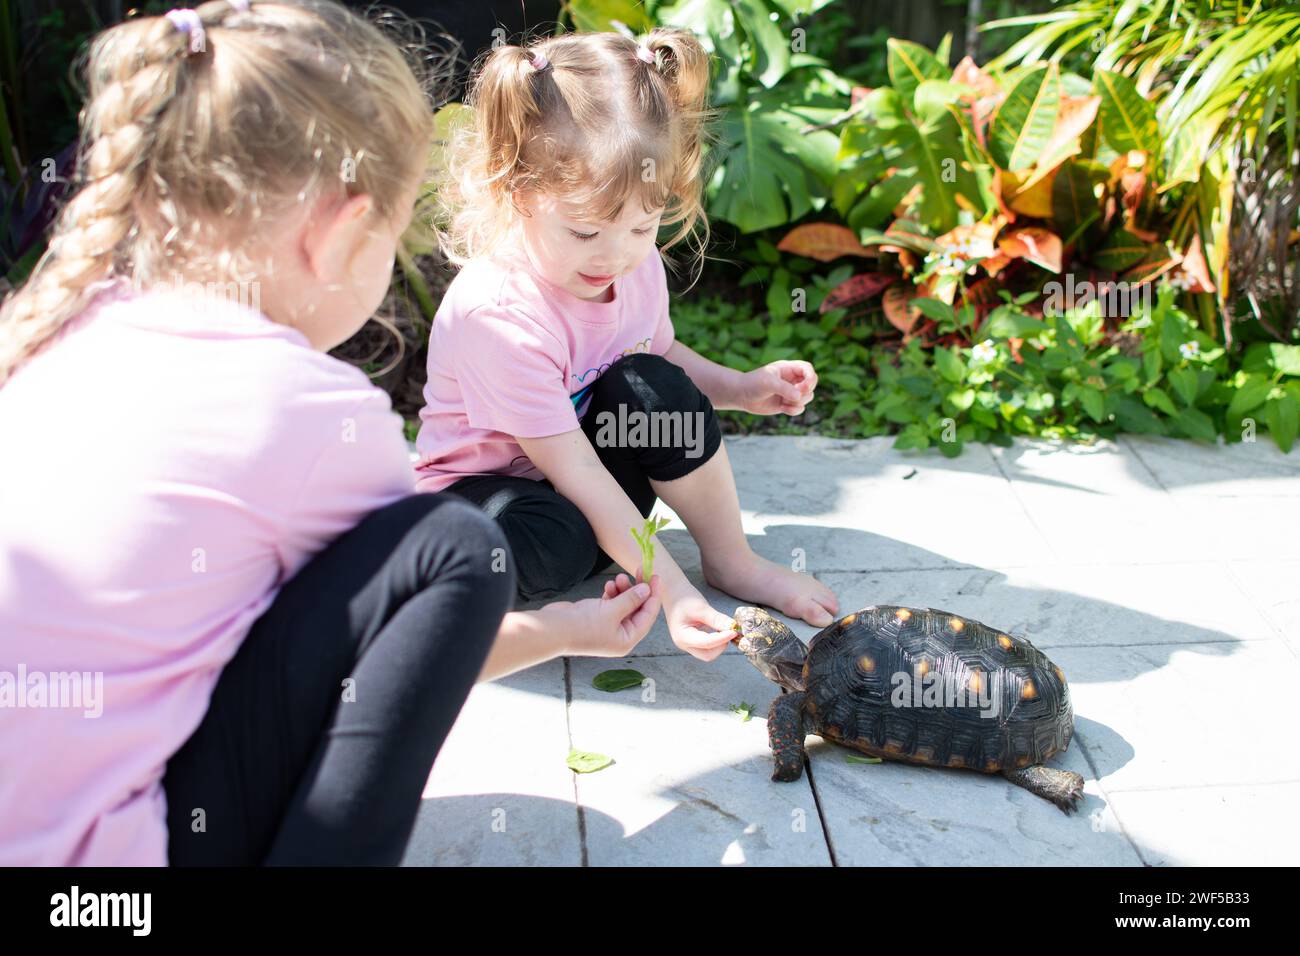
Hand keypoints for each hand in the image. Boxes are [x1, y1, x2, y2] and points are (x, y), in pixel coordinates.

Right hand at [540, 573, 661, 657]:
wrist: (553, 629)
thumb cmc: (583, 625)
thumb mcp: (612, 611)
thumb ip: (631, 599)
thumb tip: (646, 589)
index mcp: (627, 640)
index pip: (648, 616)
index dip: (653, 595)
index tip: (655, 577)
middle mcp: (620, 635)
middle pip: (636, 609)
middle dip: (637, 590)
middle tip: (640, 570)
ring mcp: (607, 627)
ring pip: (623, 605)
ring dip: (623, 590)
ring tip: (618, 577)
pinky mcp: (596, 618)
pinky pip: (611, 604)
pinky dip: (612, 593)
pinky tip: (608, 584)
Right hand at [662, 583, 738, 661]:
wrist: (672, 591)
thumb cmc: (683, 597)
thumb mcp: (701, 608)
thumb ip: (717, 619)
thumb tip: (733, 627)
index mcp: (682, 637)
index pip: (707, 643)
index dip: (722, 638)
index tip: (734, 631)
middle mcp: (684, 644)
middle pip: (707, 655)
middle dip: (721, 645)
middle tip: (730, 631)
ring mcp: (687, 643)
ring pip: (708, 653)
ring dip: (719, 644)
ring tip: (726, 629)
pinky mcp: (692, 640)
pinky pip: (707, 646)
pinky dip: (716, 641)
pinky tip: (720, 629)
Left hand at [735, 360, 816, 415]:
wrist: (742, 395)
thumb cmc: (753, 383)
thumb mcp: (768, 383)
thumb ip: (784, 388)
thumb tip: (799, 396)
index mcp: (788, 368)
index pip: (808, 369)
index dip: (810, 378)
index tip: (804, 387)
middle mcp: (792, 379)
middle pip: (811, 384)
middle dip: (805, 392)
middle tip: (792, 396)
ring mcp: (790, 392)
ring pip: (807, 397)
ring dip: (798, 402)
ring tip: (783, 402)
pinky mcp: (787, 403)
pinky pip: (800, 408)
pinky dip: (794, 410)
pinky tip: (782, 408)